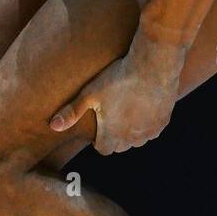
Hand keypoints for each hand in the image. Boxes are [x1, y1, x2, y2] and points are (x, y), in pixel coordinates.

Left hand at [49, 35, 185, 153]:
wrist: (153, 66)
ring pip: (137, 139)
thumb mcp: (90, 94)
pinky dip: (147, 122)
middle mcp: (132, 140)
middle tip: (113, 111)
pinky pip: (152, 129)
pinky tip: (143, 104)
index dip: (99, 137)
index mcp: (112, 137)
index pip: (103, 149)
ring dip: (132, 130)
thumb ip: (72, 112)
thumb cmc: (118, 79)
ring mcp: (150, 132)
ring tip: (127, 106)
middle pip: (120, 146)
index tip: (99, 120)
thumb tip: (53, 126)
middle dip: (115, 134)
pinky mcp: (163, 122)